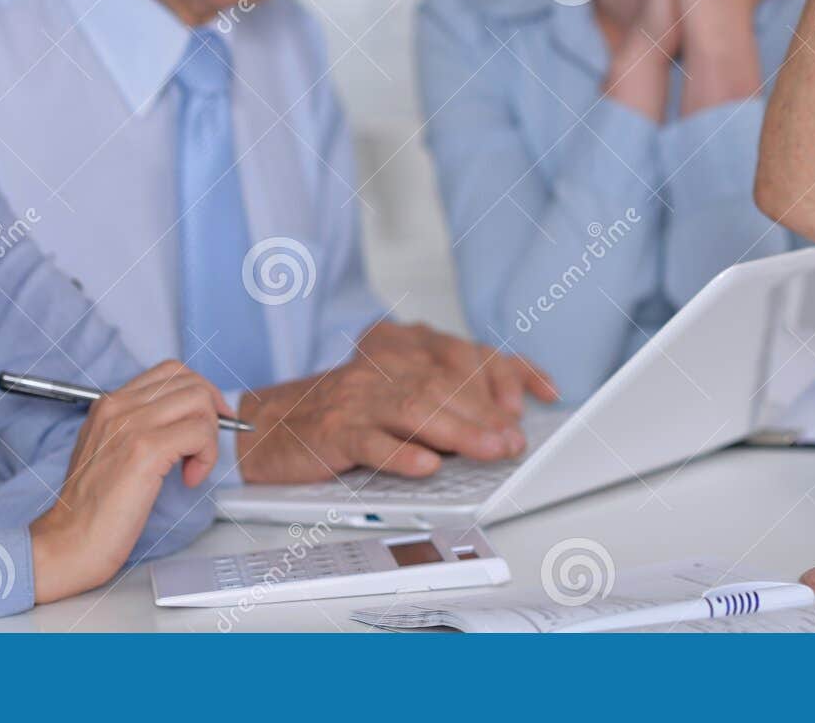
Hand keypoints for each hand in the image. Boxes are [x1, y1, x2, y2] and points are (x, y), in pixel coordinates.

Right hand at [30, 361, 227, 603]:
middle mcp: (118, 407)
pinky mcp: (145, 450)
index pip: (171, 372)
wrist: (69, 541)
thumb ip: (140, 429)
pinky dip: (207, 456)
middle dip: (212, 413)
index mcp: (109, 404)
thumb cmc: (92, 509)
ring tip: (194, 465)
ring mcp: (131, 425)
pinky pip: (200, 432)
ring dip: (210, 435)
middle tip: (206, 447)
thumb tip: (188, 421)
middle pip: (190, 382)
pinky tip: (190, 479)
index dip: (199, 394)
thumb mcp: (110, 452)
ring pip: (199, 402)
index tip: (207, 422)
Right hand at [235, 322, 557, 483]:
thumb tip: (504, 424)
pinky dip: (401, 454)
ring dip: (459, 431)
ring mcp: (355, 397)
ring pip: (414, 408)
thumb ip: (445, 398)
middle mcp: (380, 364)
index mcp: (401, 346)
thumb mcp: (398, 393)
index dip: (507, 370)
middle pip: (443, 381)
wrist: (270, 426)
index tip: (544, 391)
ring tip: (491, 450)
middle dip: (486, 412)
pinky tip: (426, 466)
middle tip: (516, 440)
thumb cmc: (344, 412)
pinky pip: (370, 441)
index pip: (465, 349)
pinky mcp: (331, 431)